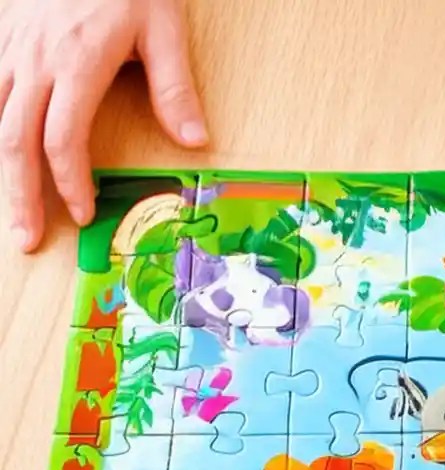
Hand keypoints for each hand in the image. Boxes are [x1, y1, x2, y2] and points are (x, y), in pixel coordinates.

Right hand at [0, 0, 207, 252]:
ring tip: (11, 208)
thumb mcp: (164, 27)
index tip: (82, 214)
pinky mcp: (3, 37)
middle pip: (14, 140)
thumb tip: (195, 141)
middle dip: (21, 194)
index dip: (70, 182)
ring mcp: (13, 49)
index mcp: (77, 63)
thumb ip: (175, 87)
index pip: (63, 139)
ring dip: (0, 169)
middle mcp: (36, 61)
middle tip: (27, 237)